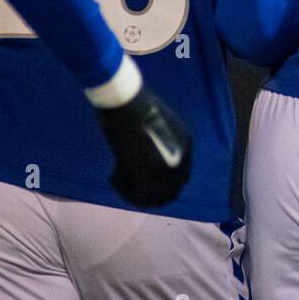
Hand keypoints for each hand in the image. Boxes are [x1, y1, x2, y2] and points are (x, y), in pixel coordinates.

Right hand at [95, 87, 192, 207]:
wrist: (124, 100)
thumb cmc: (134, 105)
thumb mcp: (157, 123)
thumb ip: (159, 144)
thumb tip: (145, 162)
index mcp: (186, 144)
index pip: (181, 178)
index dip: (160, 183)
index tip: (139, 179)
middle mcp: (181, 160)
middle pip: (170, 193)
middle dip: (148, 192)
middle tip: (127, 182)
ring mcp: (166, 170)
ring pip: (154, 199)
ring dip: (134, 193)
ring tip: (118, 176)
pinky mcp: (148, 177)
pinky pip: (136, 197)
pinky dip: (123, 190)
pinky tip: (113, 174)